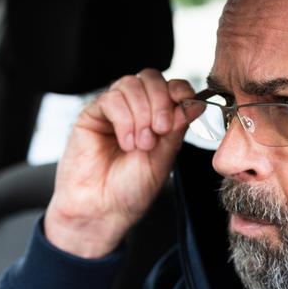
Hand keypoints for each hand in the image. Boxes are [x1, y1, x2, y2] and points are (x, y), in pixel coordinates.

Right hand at [44, 69, 201, 257]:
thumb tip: (195, 103)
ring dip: (141, 113)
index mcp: (157, 118)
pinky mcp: (92, 115)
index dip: (180, 89)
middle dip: (160, 101)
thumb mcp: (163, 159)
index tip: (186, 104)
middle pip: (151, 78)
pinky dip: (123, 120)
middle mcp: (135, 110)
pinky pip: (111, 99)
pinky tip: (125, 143)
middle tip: (160, 131)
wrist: (102, 209)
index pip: (171, 87)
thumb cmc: (130, 190)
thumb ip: (176, 130)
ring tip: (140, 144)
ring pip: (131, 84)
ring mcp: (114, 111)